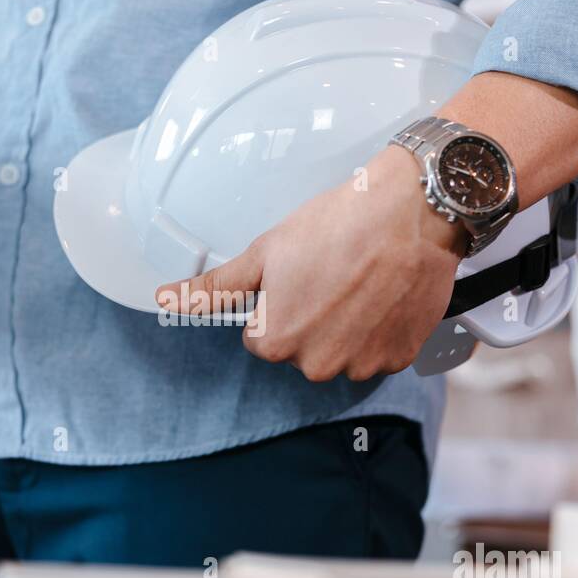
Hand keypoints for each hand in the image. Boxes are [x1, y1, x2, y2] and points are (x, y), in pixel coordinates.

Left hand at [155, 146, 465, 381]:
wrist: (411, 213)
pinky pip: (378, 353)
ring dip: (347, 328)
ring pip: (341, 353)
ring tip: (360, 284)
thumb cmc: (337, 226)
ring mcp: (362, 364)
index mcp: (277, 342)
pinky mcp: (398, 358)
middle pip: (301, 350)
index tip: (298, 279)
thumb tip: (166, 300)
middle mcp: (317, 364)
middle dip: (311, 319)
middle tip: (331, 277)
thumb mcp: (265, 252)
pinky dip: (380, 330)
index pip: (262, 339)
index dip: (277, 306)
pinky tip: (383, 297)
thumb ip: (215, 288)